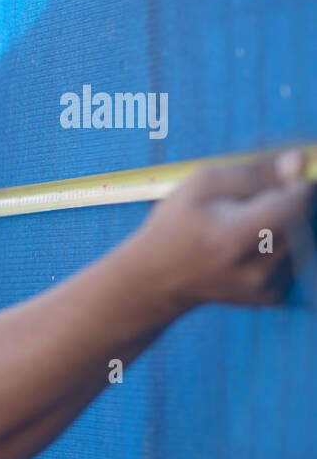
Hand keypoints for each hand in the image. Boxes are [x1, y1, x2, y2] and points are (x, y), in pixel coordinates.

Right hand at [126, 149, 315, 310]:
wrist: (157, 278)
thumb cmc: (175, 223)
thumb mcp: (200, 184)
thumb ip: (254, 171)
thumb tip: (299, 162)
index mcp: (233, 237)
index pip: (297, 205)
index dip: (297, 185)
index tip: (284, 178)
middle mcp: (255, 268)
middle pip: (304, 219)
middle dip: (287, 203)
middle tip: (252, 205)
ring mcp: (266, 286)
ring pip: (303, 238)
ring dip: (285, 225)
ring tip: (246, 228)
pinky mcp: (273, 296)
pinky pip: (295, 259)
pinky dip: (279, 246)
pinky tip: (248, 249)